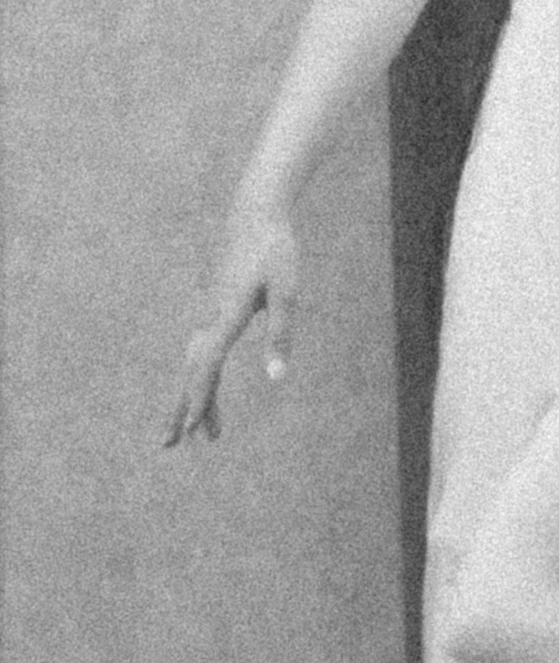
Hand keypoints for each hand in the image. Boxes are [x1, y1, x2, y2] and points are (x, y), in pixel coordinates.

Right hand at [166, 213, 301, 448]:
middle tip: (169, 446)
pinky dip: (202, 378)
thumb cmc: (275, 252)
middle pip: (192, 374)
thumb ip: (281, 333)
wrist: (254, 217)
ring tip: (192, 432)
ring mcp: (207, 316)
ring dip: (192, 398)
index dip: (197, 401)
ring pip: (195, 366)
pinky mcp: (213, 313)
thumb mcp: (286, 292)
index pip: (206, 369)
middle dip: (182, 410)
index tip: (187, 430)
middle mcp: (209, 320)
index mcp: (225, 317)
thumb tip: (277, 377)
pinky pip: (203, 353)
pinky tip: (205, 393)